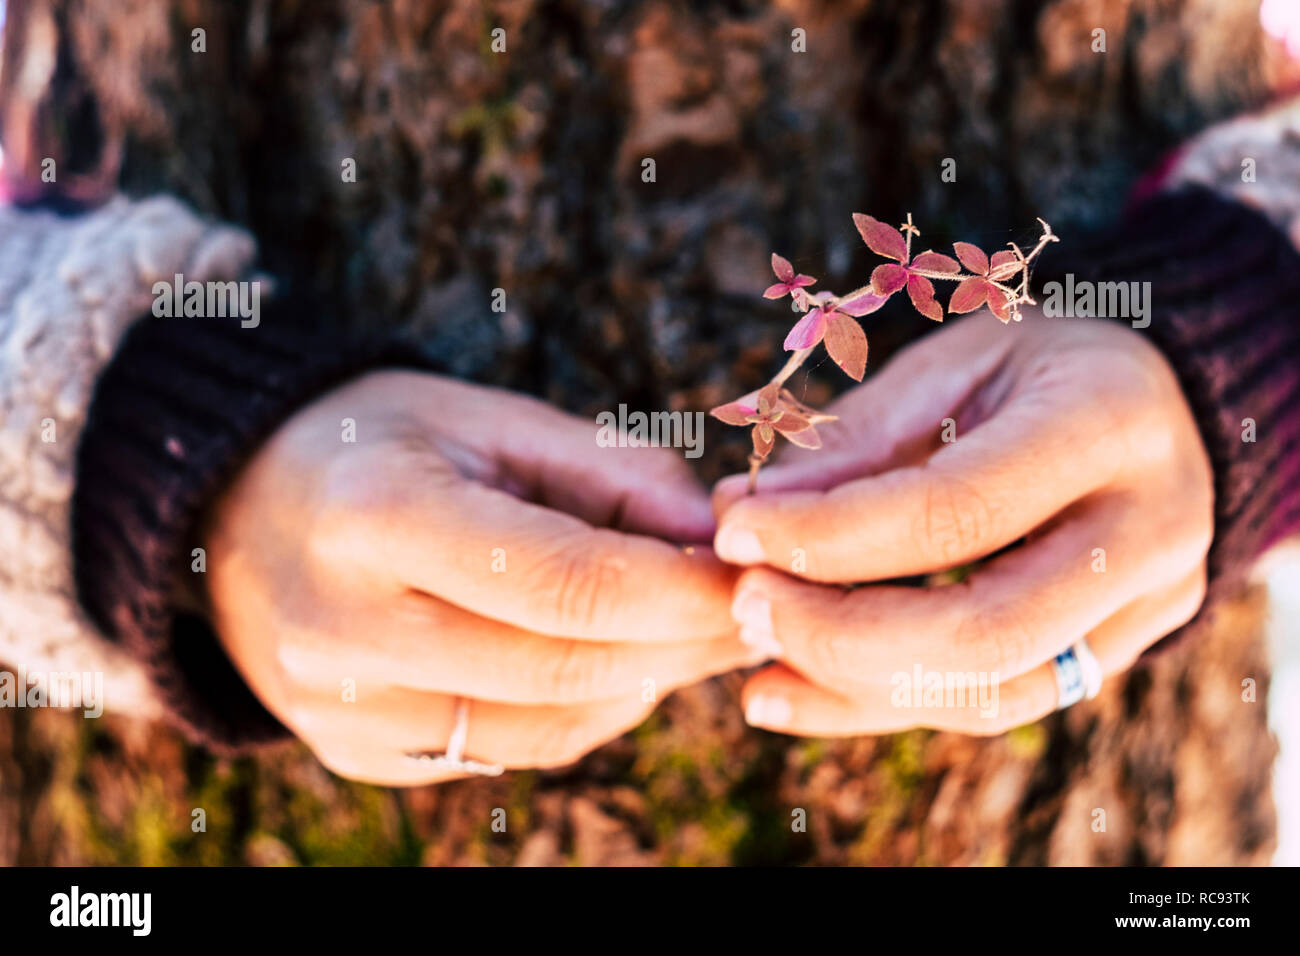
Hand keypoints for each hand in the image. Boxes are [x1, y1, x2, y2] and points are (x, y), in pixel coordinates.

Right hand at [203, 371, 752, 783]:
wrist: (238, 511)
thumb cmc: (378, 446)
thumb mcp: (486, 419)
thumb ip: (609, 472)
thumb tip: (716, 540)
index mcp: (377, 516)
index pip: (566, 581)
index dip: (681, 590)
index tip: (755, 578)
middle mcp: (346, 628)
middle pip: (565, 665)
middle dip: (683, 645)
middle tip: (752, 613)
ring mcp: (343, 708)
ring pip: (548, 726)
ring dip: (645, 683)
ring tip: (689, 631)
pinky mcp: (356, 751)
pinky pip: (508, 750)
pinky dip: (583, 710)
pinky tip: (610, 662)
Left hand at [711, 310, 1212, 735]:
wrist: (1151, 408)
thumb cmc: (1027, 370)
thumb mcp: (944, 367)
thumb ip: (852, 444)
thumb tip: (735, 514)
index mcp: (1107, 423)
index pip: (955, 511)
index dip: (831, 536)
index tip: (736, 535)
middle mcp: (1150, 529)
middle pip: (984, 631)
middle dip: (839, 632)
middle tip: (745, 605)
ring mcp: (1148, 607)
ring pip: (990, 691)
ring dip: (852, 684)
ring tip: (754, 653)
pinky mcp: (1115, 656)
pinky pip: (990, 707)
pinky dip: (880, 705)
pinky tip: (790, 687)